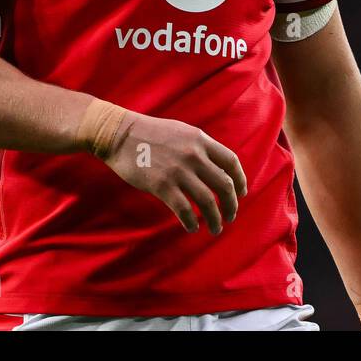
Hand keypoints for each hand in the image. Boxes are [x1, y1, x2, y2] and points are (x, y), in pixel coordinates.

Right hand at [98, 111, 247, 234]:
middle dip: (231, 205)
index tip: (241, 193)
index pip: (231, 162)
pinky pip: (185, 210)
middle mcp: (193, 155)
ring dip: (215, 219)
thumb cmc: (149, 133)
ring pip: (208, 201)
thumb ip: (200, 147)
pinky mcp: (162, 185)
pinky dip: (192, 222)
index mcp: (200, 140)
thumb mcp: (181, 132)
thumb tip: (217, 168)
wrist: (119, 135)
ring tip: (215, 228)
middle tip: (230, 216)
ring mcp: (178, 171)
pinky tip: (192, 227)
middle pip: (224, 185)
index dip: (240, 180)